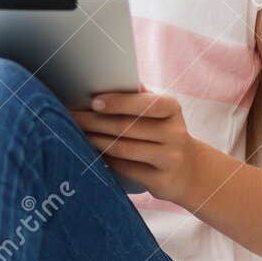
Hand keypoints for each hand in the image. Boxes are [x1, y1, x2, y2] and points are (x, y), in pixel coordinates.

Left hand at [68, 86, 204, 206]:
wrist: (190, 171)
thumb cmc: (164, 133)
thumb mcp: (160, 112)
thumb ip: (139, 96)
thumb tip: (105, 79)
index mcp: (172, 109)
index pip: (147, 103)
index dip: (119, 103)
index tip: (94, 102)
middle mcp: (175, 133)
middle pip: (126, 127)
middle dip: (94, 122)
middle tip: (71, 117)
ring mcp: (170, 159)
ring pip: (122, 149)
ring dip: (95, 141)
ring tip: (76, 134)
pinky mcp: (161, 181)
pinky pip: (125, 169)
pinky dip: (105, 161)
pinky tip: (91, 154)